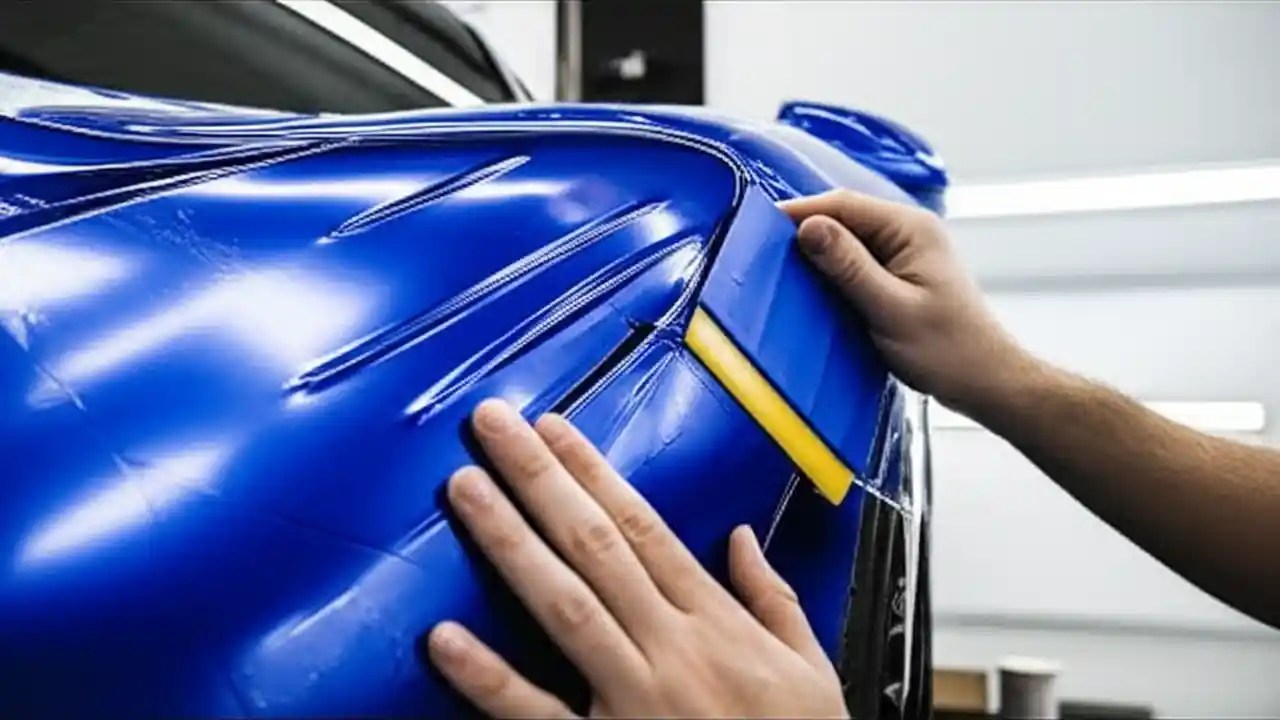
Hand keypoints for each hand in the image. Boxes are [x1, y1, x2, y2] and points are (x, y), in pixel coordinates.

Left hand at [427, 399, 847, 718]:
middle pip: (595, 545)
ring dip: (511, 542)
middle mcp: (669, 648)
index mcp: (715, 623)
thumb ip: (774, 600)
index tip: (553, 427)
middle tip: (493, 425)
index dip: (593, 472)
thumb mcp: (811, 671)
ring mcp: (632, 698)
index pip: (644, 527)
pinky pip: (537, 714)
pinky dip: (489, 679)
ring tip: (467, 490)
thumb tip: (743, 538)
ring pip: (563, 605)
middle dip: (541, 478)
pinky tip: (445, 639)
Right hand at [780, 190, 1034, 417]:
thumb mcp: (890, 309)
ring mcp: (904, 253)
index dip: (800, 212)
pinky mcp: (898, 275)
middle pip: (843, 218)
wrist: (986, 382)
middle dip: (804, 233)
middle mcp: (908, 231)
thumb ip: (849, 267)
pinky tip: (811, 290)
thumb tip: (808, 227)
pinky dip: (831, 273)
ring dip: (816, 255)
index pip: (843, 203)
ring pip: (847, 242)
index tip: (759, 227)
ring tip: (779, 271)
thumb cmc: (947, 351)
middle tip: (762, 253)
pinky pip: (856, 263)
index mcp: (910, 228)